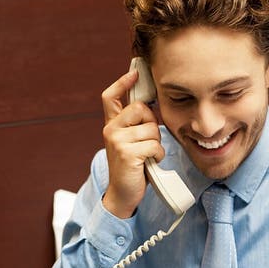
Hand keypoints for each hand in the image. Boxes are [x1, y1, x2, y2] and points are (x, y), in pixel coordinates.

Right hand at [101, 69, 164, 218]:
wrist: (122, 194)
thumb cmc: (132, 167)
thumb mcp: (130, 142)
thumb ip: (135, 124)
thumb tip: (151, 104)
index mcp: (111, 125)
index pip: (111, 97)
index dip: (122, 82)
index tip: (135, 73)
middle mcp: (110, 130)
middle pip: (140, 109)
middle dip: (152, 124)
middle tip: (147, 141)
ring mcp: (117, 141)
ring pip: (151, 129)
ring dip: (156, 143)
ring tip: (148, 155)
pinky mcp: (127, 153)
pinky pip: (154, 145)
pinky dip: (158, 155)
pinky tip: (150, 162)